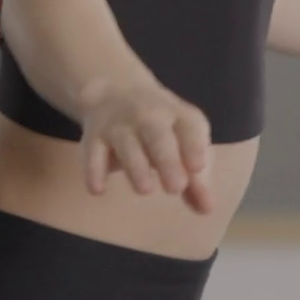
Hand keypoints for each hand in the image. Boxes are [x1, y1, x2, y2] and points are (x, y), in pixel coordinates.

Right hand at [79, 80, 214, 213]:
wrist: (114, 91)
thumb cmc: (161, 127)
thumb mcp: (184, 142)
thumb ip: (196, 179)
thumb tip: (207, 209)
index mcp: (178, 117)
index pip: (190, 127)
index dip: (194, 146)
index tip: (198, 167)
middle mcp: (149, 116)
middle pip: (158, 136)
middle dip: (167, 160)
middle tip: (176, 187)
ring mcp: (120, 125)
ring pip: (126, 144)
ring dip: (136, 166)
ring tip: (146, 189)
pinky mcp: (94, 136)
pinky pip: (92, 152)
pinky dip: (93, 170)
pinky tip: (98, 189)